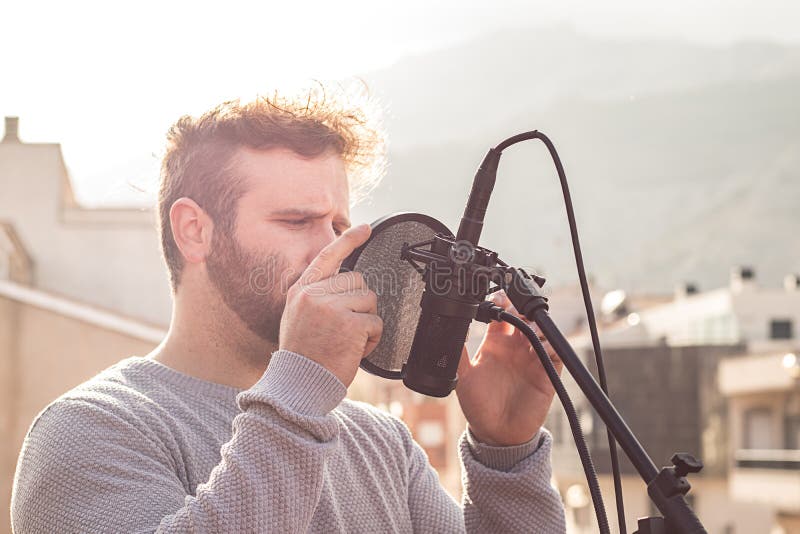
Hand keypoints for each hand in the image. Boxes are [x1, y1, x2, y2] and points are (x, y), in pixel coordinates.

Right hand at [279, 224, 382, 386]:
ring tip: (346, 341)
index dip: (348, 240)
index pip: (328, 256)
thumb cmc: (303, 358)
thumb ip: (316, 297)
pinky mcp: (349, 323)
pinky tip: (353, 350)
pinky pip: (376, 322)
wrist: (297, 386)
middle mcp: (314, 294)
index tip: (365, 228)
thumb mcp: (298, 318)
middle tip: (343, 330)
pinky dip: (371, 339)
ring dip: (366, 323)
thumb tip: (346, 283)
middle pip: (358, 281)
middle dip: (359, 305)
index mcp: (301, 291)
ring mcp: (331, 307)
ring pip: (369, 300)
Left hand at [456, 290, 562, 445]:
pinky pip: (555, 353)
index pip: (502, 314)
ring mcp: (532, 359)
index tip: (499, 298)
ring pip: (542, 331)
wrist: (496, 433)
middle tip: (515, 309)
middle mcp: (515, 348)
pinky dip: (551, 345)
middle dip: (522, 308)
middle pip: (524, 317)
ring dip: (537, 325)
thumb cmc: (478, 405)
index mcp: (495, 344)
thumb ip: (458, 354)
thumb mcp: (463, 377)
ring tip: (528, 327)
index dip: (503, 302)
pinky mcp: (546, 374)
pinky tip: (541, 346)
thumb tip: (447, 331)